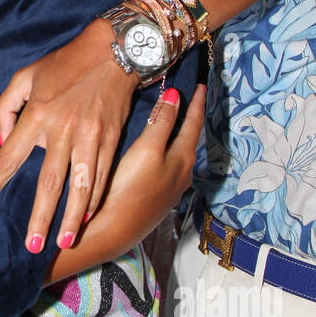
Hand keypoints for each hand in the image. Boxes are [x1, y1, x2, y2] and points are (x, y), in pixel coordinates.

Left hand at [0, 18, 139, 251]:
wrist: (113, 51)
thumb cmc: (65, 64)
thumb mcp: (25, 76)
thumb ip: (6, 109)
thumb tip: (2, 142)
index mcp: (37, 115)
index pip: (9, 157)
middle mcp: (63, 131)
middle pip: (48, 183)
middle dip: (39, 217)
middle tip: (31, 245)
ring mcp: (90, 138)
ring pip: (80, 187)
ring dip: (72, 218)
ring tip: (64, 242)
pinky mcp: (111, 140)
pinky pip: (102, 176)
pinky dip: (95, 199)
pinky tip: (88, 217)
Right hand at [55, 85, 205, 273]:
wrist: (114, 230)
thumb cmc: (129, 187)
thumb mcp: (147, 149)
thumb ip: (162, 122)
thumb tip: (176, 96)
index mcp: (183, 158)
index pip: (193, 123)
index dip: (197, 103)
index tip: (201, 86)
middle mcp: (182, 174)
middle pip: (189, 140)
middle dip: (190, 120)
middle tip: (191, 101)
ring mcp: (171, 189)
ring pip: (180, 155)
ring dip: (179, 137)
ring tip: (176, 124)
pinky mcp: (157, 200)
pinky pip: (169, 168)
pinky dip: (168, 153)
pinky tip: (160, 155)